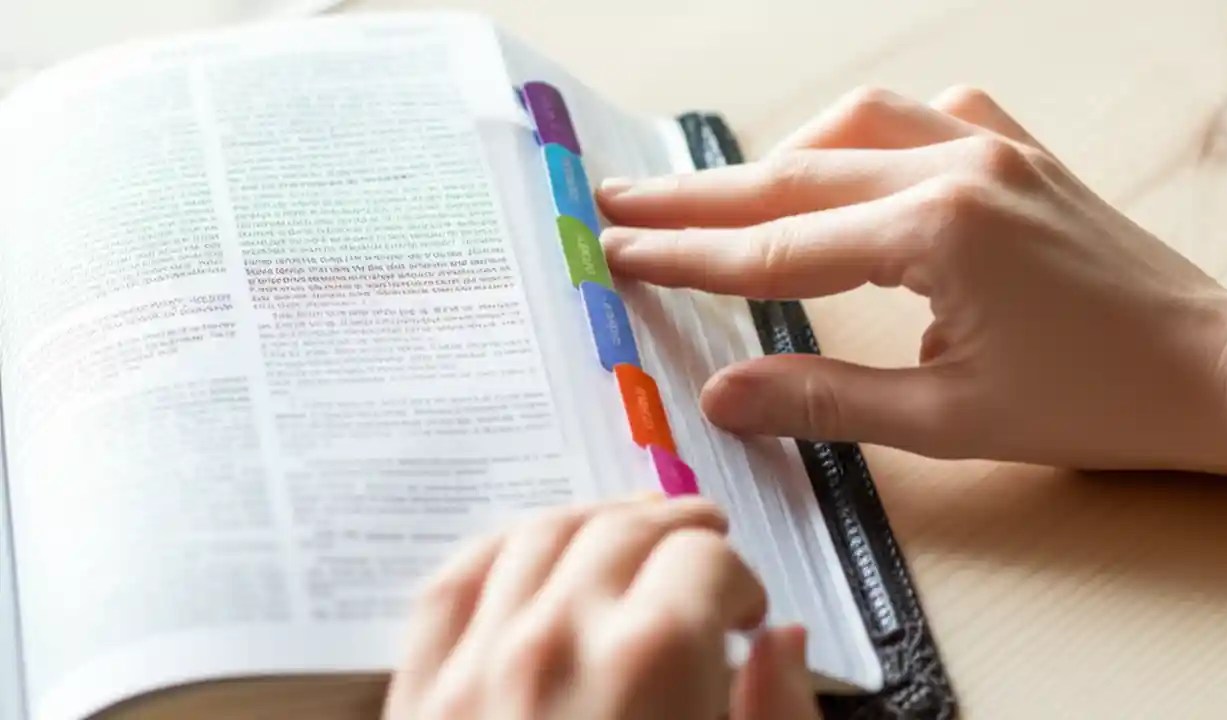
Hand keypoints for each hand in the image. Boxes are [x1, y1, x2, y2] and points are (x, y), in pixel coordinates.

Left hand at [383, 496, 820, 719]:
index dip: (738, 580)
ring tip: (628, 543)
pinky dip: (499, 550)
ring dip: (595, 523)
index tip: (745, 615)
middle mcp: (555, 643)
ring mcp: (474, 666)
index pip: (703, 559)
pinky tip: (530, 554)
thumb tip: (783, 645)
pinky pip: (452, 582)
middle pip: (624, 529)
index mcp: (652, 663)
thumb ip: (778, 714)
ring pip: (541, 534)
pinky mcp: (417, 698)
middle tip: (701, 554)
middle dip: (676, 531)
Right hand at [597, 87, 1226, 478]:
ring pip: (853, 125)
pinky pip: (924, 115)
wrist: (1216, 375)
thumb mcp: (948, 421)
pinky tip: (846, 169)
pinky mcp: (1019, 152)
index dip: (688, 255)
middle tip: (620, 201)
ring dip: (779, 161)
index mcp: (940, 231)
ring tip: (720, 200)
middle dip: (698, 196)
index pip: (777, 246)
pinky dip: (866, 137)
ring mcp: (994, 147)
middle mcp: (961, 166)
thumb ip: (825, 399)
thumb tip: (725, 397)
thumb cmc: (1098, 402)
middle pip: (794, 175)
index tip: (619, 250)